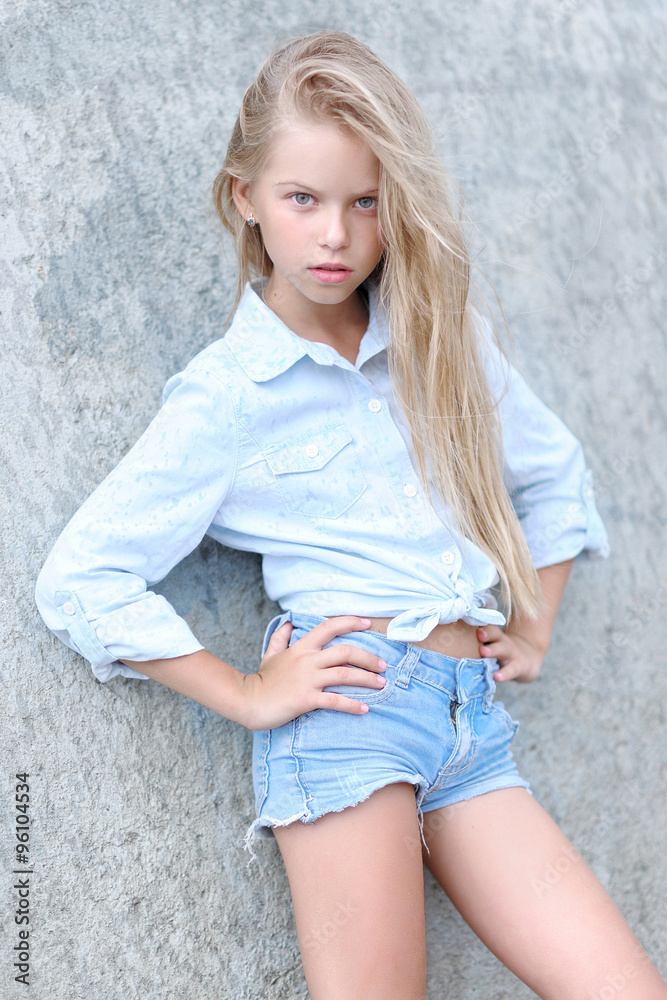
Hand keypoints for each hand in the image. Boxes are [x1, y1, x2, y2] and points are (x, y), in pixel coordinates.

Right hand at [241, 616, 388, 729]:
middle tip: (383, 666)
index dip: (351, 622)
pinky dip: (352, 705)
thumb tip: (288, 623)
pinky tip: (364, 709)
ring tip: (381, 684)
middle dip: (368, 658)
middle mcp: (307, 660)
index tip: (368, 623)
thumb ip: (280, 638)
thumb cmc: (261, 680)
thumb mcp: (270, 654)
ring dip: (367, 679)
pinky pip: (335, 700)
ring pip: (345, 674)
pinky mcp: (306, 699)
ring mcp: (307, 679)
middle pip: (346, 651)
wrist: (247, 700)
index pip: (329, 626)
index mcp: (301, 647)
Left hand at [476, 625, 545, 683]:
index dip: (480, 623)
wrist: (529, 660)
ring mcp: (512, 654)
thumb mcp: (495, 642)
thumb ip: (482, 639)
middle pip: (495, 634)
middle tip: (478, 633)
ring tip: (483, 651)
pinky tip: (496, 677)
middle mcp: (503, 642)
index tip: (469, 620)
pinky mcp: (519, 667)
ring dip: (493, 650)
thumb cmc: (503, 650)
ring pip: (503, 649)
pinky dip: (504, 674)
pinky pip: (511, 670)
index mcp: (495, 635)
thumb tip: (449, 632)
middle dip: (486, 633)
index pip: (487, 626)